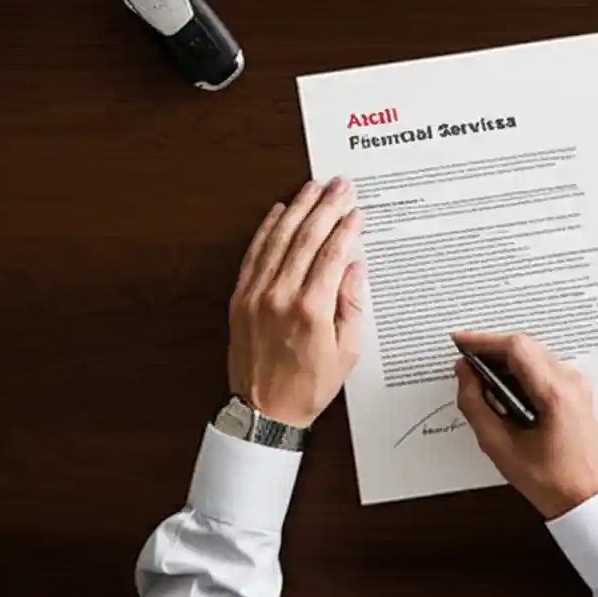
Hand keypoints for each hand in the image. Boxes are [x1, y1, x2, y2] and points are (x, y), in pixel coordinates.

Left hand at [227, 178, 364, 427]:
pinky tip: (279, 211)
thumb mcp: (347, 350)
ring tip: (312, 187)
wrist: (264, 411)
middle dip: (325, 206)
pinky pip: (254, 254)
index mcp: (311, 308)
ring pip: (278, 238)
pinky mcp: (240, 298)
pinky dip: (267, 229)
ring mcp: (256, 294)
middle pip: (306, 237)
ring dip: (297, 208)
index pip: (333, 253)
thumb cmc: (309, 385)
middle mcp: (281, 295)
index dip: (347, 227)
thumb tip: (355, 266)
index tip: (357, 211)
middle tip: (339, 185)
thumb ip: (351, 304)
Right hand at [452, 332, 597, 518]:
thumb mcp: (499, 445)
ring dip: (505, 360)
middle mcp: (570, 381)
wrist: (583, 497)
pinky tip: (501, 387)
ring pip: (534, 354)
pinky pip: (543, 368)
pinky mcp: (575, 391)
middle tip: (464, 362)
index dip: (483, 341)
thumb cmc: (548, 479)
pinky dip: (519, 371)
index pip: (516, 348)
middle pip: (525, 346)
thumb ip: (475, 404)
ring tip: (478, 377)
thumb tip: (464, 374)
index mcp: (555, 393)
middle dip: (491, 349)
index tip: (459, 343)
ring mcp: (576, 384)